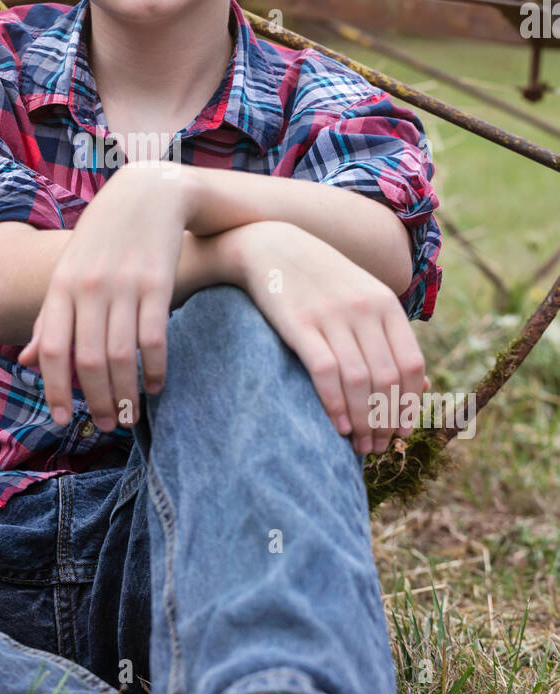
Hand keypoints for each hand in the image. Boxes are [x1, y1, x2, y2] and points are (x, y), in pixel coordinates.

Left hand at [17, 162, 189, 430]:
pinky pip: (154, 338)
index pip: (52, 349)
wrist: (148, 191)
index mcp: (61, 285)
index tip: (60, 420)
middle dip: (94, 401)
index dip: (53, 389)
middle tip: (103, 426)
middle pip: (87, 361)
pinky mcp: (158, 282)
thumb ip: (50, 317)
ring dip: (124, 395)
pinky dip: (154, 369)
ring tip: (128, 417)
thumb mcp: (68, 270)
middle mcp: (89, 287)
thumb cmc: (104, 237)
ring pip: (121, 356)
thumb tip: (28, 362)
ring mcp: (124, 284)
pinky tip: (155, 386)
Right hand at [233, 220, 428, 455]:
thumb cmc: (320, 279)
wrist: (270, 246)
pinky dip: (335, 405)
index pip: (411, 364)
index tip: (401, 430)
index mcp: (385, 304)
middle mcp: (364, 309)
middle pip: (387, 377)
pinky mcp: (299, 324)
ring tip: (359, 444)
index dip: (409, 403)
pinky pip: (326, 372)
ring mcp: (332, 316)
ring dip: (362, 420)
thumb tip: (422, 387)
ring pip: (360, 380)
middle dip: (385, 420)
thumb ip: (390, 337)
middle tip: (377, 447)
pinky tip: (337, 426)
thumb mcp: (364, 298)